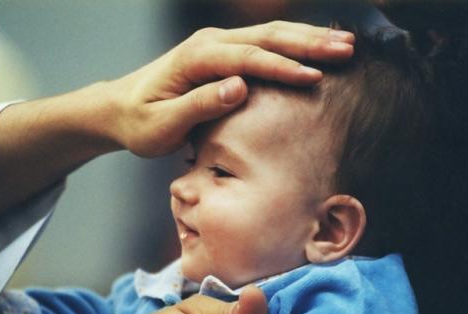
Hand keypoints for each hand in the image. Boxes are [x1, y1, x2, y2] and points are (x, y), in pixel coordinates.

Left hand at [110, 21, 354, 156]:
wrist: (120, 109)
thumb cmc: (139, 123)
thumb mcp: (162, 125)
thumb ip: (198, 106)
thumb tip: (238, 88)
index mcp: (196, 58)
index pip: (247, 58)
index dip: (282, 67)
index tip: (315, 77)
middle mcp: (208, 43)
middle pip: (266, 36)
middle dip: (308, 42)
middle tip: (347, 48)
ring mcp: (216, 44)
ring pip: (268, 34)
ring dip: (306, 37)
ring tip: (345, 43)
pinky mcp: (221, 52)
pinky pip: (262, 43)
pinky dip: (292, 43)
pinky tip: (316, 46)